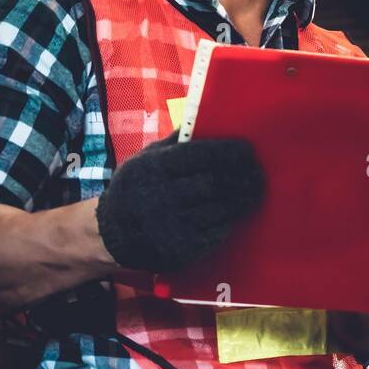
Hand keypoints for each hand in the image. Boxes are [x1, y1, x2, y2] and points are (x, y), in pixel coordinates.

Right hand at [95, 131, 263, 272]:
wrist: (108, 236)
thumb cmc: (135, 188)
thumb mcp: (145, 159)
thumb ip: (176, 142)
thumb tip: (209, 116)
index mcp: (151, 169)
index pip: (200, 155)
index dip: (229, 152)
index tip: (249, 150)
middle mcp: (159, 198)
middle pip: (215, 183)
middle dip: (243, 176)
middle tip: (260, 172)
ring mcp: (169, 227)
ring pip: (220, 209)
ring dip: (243, 199)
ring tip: (256, 190)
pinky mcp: (179, 252)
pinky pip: (216, 233)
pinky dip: (230, 221)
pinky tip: (237, 212)